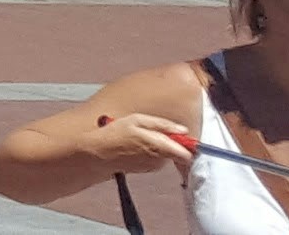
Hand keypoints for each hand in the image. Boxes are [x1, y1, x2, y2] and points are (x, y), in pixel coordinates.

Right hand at [61, 109, 194, 174]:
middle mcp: (161, 160)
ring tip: (142, 137)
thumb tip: (182, 129)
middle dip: (172, 141)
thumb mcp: (137, 120)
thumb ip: (163, 125)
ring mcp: (155, 166)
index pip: (189, 152)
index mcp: (161, 147)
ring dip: (160, 146)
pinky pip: (157, 158)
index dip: (188, 142)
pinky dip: (151, 151)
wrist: (99, 154)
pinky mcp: (148, 169)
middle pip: (178, 152)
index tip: (181, 134)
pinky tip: (137, 145)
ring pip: (167, 154)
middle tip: (155, 132)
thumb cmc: (115, 135)